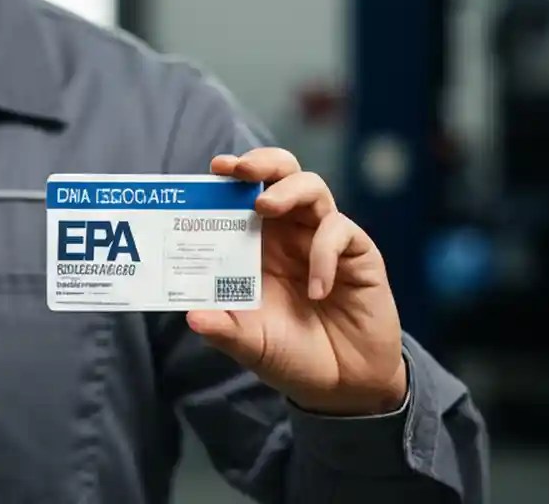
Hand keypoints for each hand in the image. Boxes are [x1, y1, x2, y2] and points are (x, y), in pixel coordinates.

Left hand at [187, 147, 407, 415]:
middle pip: (281, 173)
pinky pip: (341, 232)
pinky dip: (324, 254)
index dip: (231, 176)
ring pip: (313, 188)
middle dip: (262, 162)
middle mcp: (290, 233)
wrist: (342, 385)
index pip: (243, 194)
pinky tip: (316, 290)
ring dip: (288, 190)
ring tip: (265, 206)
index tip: (215, 168)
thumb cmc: (290, 354)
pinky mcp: (358, 256)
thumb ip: (222, 329)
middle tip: (240, 169)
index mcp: (257, 243)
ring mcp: (323, 241)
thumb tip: (191, 317)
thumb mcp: (248, 343)